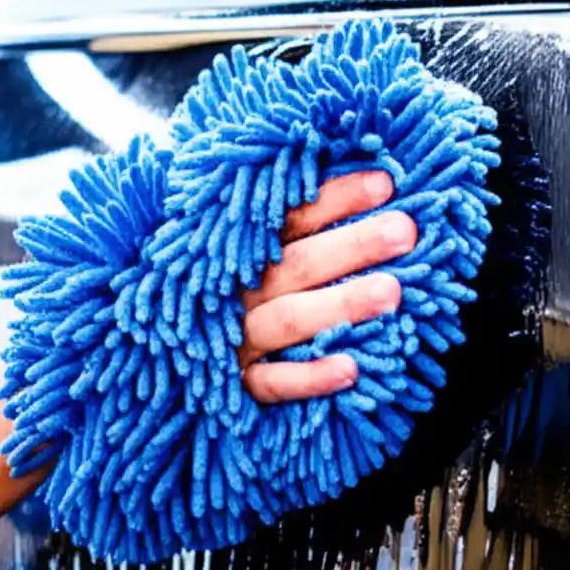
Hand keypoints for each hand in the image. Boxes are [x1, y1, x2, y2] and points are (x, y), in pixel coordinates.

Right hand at [239, 171, 415, 403]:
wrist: (165, 357)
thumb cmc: (234, 291)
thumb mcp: (251, 252)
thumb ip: (297, 226)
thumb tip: (375, 184)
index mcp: (243, 251)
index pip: (292, 216)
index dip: (336, 198)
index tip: (385, 184)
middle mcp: (238, 290)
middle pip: (299, 264)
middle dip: (353, 245)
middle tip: (404, 230)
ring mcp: (235, 339)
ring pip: (289, 319)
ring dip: (340, 304)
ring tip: (392, 292)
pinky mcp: (236, 385)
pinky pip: (273, 383)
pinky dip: (309, 378)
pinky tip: (351, 371)